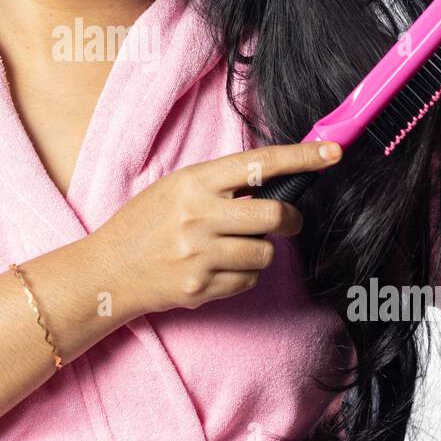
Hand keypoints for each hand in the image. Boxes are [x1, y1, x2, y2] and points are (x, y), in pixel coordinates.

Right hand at [86, 141, 342, 314]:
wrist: (107, 270)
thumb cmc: (146, 224)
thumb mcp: (176, 188)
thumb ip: (221, 184)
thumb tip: (275, 182)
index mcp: (193, 183)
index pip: (259, 164)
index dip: (302, 157)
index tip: (333, 152)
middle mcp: (197, 216)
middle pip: (274, 213)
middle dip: (290, 219)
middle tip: (287, 221)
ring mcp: (199, 255)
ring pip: (265, 252)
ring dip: (261, 250)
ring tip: (233, 248)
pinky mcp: (200, 288)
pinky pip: (248, 280)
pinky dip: (243, 274)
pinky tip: (216, 269)